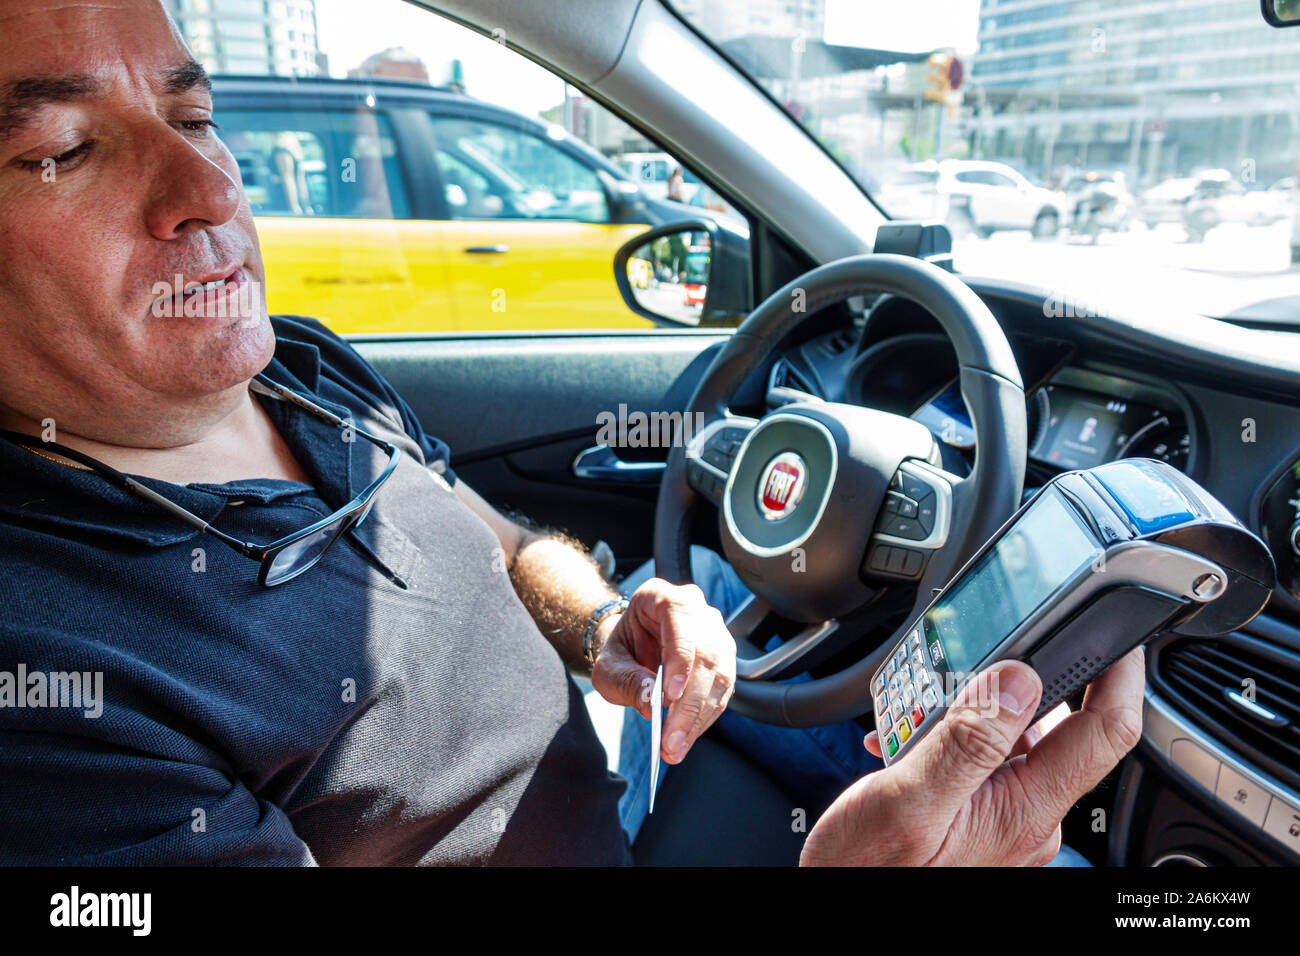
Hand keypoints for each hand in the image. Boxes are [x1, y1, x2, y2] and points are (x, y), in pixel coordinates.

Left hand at [590, 578, 736, 764]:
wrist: (632, 647)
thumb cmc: (621, 651)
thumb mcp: (609, 667)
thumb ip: (627, 681)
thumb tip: (651, 703)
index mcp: (660, 596)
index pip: (680, 624)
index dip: (680, 661)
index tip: (669, 697)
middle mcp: (694, 608)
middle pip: (705, 654)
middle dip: (689, 704)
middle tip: (671, 740)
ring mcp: (714, 631)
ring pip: (719, 675)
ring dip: (699, 717)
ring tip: (677, 747)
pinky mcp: (723, 657)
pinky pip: (722, 690)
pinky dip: (705, 717)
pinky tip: (687, 736)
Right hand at [800, 648, 1144, 865]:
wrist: (838, 899)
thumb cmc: (865, 870)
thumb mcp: (907, 799)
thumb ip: (967, 740)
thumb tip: (1019, 680)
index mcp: (1023, 810)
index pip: (1104, 732)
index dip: (1119, 673)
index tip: (1115, 628)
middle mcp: (1026, 814)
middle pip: (1057, 724)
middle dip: (1014, 680)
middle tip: (963, 660)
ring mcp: (1005, 816)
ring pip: (1012, 735)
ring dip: (969, 707)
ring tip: (915, 709)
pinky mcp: (981, 816)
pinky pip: (984, 758)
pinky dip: (949, 734)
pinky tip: (907, 738)